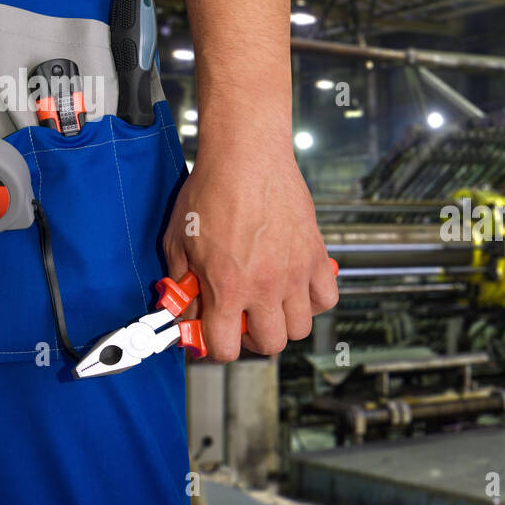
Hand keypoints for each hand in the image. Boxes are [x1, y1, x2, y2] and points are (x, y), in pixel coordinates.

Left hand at [162, 120, 337, 362]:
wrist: (246, 156)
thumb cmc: (210, 191)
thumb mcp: (178, 242)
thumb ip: (182, 283)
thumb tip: (187, 310)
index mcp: (227, 287)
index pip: (225, 348)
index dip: (216, 347)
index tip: (213, 335)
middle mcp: (265, 286)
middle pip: (271, 344)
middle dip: (253, 337)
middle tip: (244, 318)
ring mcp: (295, 272)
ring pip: (301, 327)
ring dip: (284, 321)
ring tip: (271, 302)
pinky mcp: (315, 255)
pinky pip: (326, 297)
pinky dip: (314, 299)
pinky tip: (296, 286)